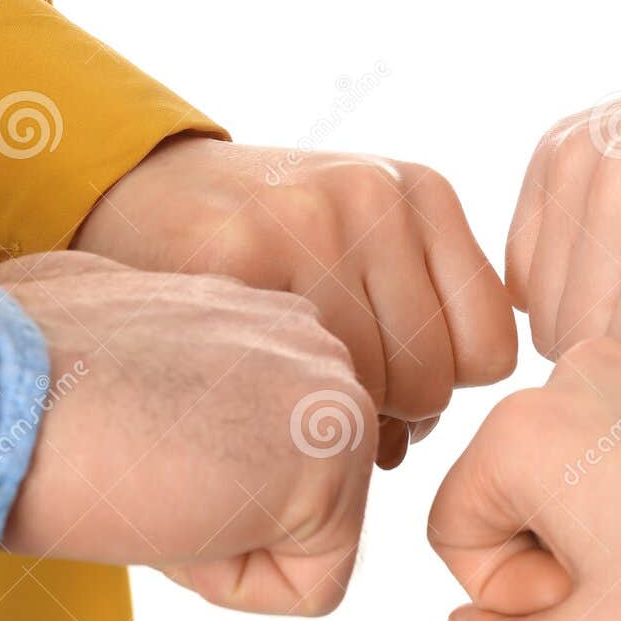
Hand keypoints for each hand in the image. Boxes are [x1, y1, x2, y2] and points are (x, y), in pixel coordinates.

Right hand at [0, 251, 376, 615]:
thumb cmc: (7, 383)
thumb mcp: (101, 352)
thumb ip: (165, 372)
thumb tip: (149, 404)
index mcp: (254, 314)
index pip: (257, 461)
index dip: (175, 484)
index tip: (116, 443)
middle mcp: (309, 337)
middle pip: (285, 503)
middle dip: (204, 515)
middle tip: (127, 463)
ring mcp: (334, 388)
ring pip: (298, 544)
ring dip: (211, 544)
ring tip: (145, 478)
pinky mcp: (340, 452)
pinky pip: (311, 588)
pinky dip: (231, 583)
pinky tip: (175, 507)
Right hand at [74, 136, 516, 465]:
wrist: (128, 189)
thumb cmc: (261, 247)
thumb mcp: (358, 247)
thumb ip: (417, 315)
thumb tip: (426, 431)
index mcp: (420, 192)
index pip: (491, 349)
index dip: (440, 387)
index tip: (384, 378)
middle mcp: (376, 196)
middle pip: (435, 381)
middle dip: (385, 411)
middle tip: (320, 392)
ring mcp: (310, 221)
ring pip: (374, 394)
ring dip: (330, 419)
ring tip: (281, 385)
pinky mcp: (242, 254)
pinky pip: (300, 386)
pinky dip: (279, 412)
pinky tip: (243, 383)